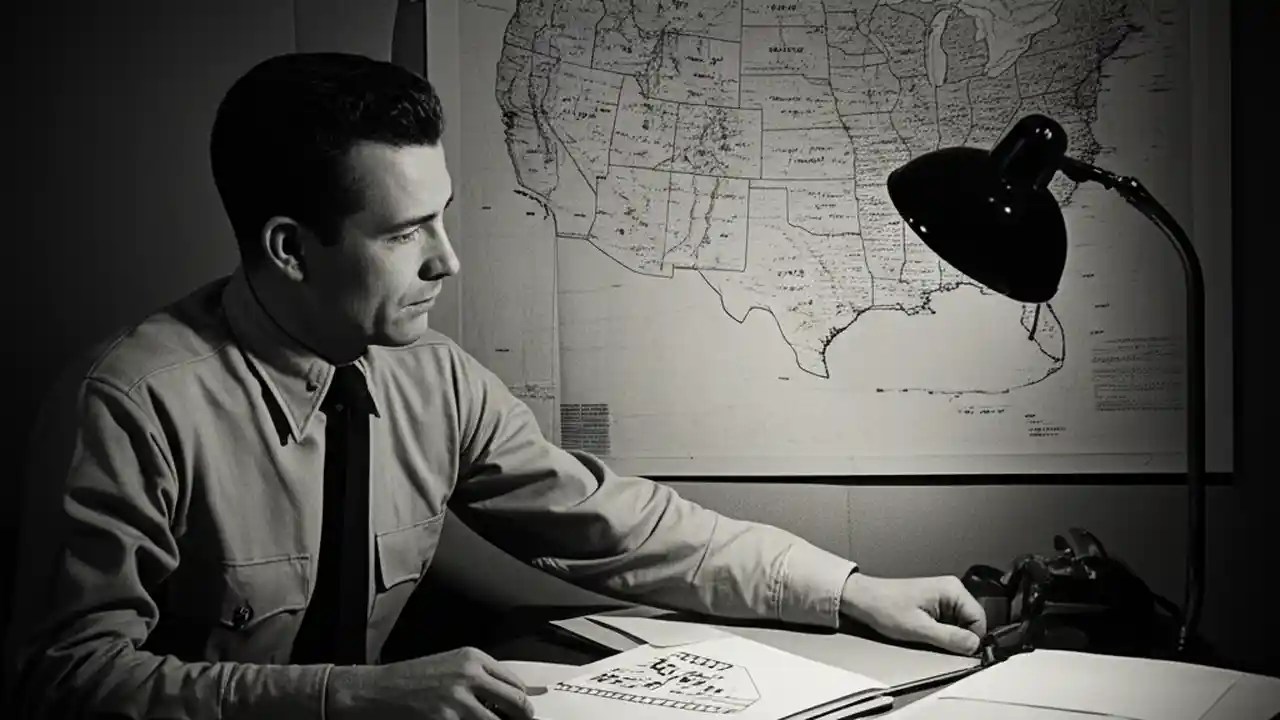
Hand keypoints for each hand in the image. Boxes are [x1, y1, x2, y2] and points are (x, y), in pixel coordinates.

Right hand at [326, 646, 534, 719]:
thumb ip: (479, 677)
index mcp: (473, 658)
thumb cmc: (410, 679)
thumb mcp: (450, 665)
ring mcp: (458, 700)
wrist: (376, 690)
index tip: (526, 711)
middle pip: (516, 702)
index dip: (524, 701)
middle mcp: (470, 675)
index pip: (515, 682)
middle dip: (523, 717)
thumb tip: (509, 696)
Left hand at [840, 573, 986, 654]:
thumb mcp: (919, 629)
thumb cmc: (885, 607)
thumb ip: (950, 638)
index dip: (973, 639)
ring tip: (928, 637)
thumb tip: (975, 646)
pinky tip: (926, 634)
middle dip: (960, 638)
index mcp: (952, 589)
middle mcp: (951, 590)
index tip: (961, 653)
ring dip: (949, 636)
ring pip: (960, 625)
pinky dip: (942, 633)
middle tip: (941, 646)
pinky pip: (949, 623)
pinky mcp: (935, 604)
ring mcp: (943, 597)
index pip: (980, 620)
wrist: (863, 599)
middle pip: (972, 622)